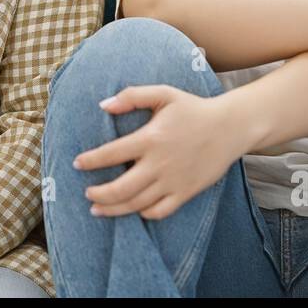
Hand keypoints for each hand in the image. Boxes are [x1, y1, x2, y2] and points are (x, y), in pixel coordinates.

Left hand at [73, 85, 243, 219]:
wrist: (230, 127)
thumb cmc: (193, 108)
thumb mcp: (163, 94)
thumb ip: (132, 96)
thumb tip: (103, 105)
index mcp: (150, 138)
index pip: (111, 154)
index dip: (90, 161)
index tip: (77, 163)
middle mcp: (159, 163)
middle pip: (120, 188)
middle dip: (98, 194)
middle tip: (87, 194)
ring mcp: (173, 181)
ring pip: (137, 204)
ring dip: (113, 209)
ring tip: (98, 208)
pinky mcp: (186, 192)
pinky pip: (160, 211)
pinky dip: (143, 213)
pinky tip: (134, 209)